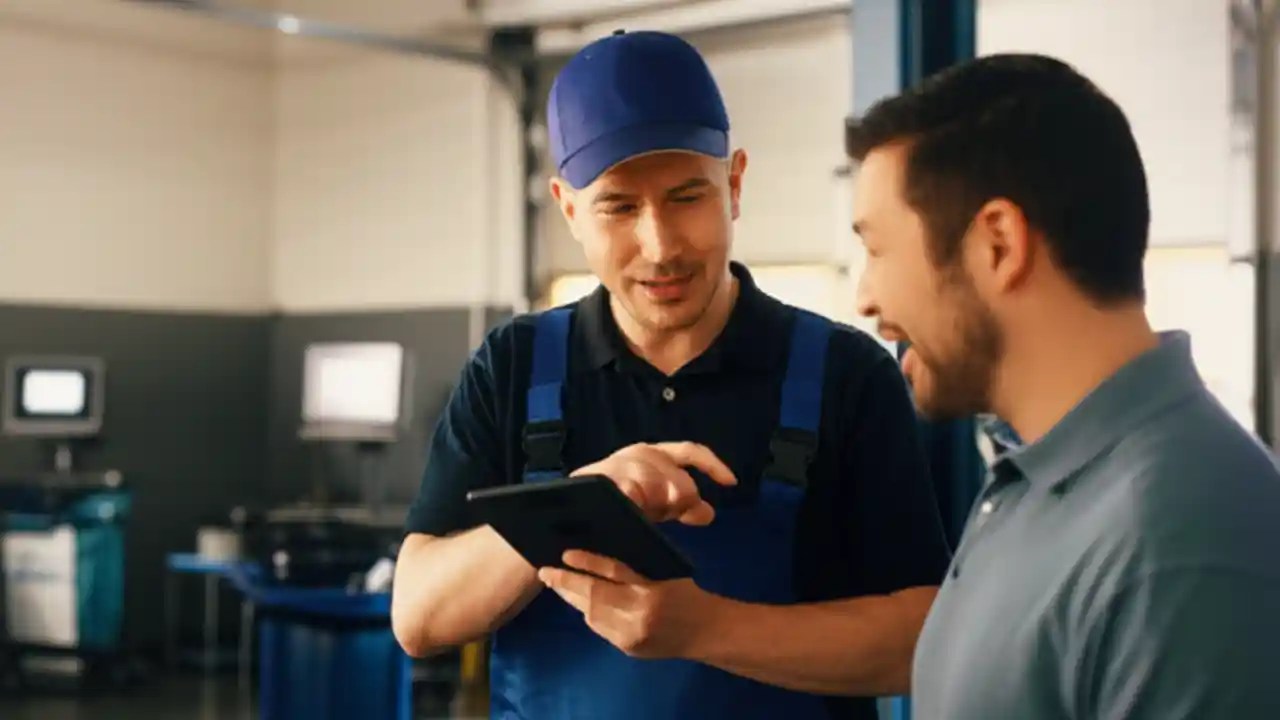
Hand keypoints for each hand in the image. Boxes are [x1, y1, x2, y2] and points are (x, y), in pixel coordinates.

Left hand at [538, 550, 718, 659]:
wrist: (706, 632)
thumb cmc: (686, 594)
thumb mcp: (664, 572)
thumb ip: (634, 569)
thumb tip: (597, 558)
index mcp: (651, 590)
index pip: (613, 572)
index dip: (587, 563)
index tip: (565, 554)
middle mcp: (639, 614)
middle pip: (594, 596)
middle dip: (566, 584)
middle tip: (545, 571)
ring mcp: (631, 635)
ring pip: (592, 615)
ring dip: (573, 599)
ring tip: (557, 584)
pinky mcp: (627, 648)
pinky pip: (600, 629)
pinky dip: (589, 614)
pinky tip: (581, 603)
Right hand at [571, 442, 736, 524]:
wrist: (566, 508)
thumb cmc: (613, 503)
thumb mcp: (652, 501)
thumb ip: (680, 504)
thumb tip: (709, 513)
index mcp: (654, 453)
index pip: (692, 452)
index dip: (713, 465)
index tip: (731, 483)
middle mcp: (640, 453)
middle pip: (678, 477)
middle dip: (678, 499)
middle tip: (665, 512)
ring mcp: (621, 465)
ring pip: (657, 486)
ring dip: (655, 503)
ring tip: (644, 513)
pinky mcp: (603, 480)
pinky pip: (628, 492)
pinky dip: (634, 503)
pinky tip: (635, 512)